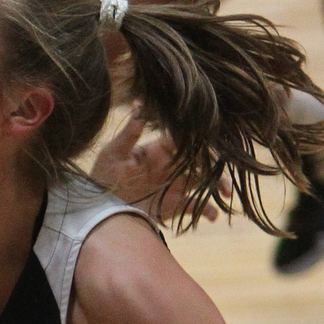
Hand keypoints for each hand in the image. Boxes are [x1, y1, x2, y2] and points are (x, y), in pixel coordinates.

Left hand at [90, 110, 220, 224]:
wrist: (98, 208)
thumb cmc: (102, 177)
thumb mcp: (112, 155)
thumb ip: (128, 135)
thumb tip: (138, 106)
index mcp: (158, 150)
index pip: (184, 142)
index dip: (198, 143)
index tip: (208, 148)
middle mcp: (171, 166)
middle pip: (200, 162)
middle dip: (215, 166)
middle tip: (223, 173)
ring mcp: (174, 186)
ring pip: (204, 182)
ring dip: (218, 186)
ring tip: (225, 195)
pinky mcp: (174, 206)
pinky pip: (195, 207)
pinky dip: (207, 211)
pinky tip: (213, 217)